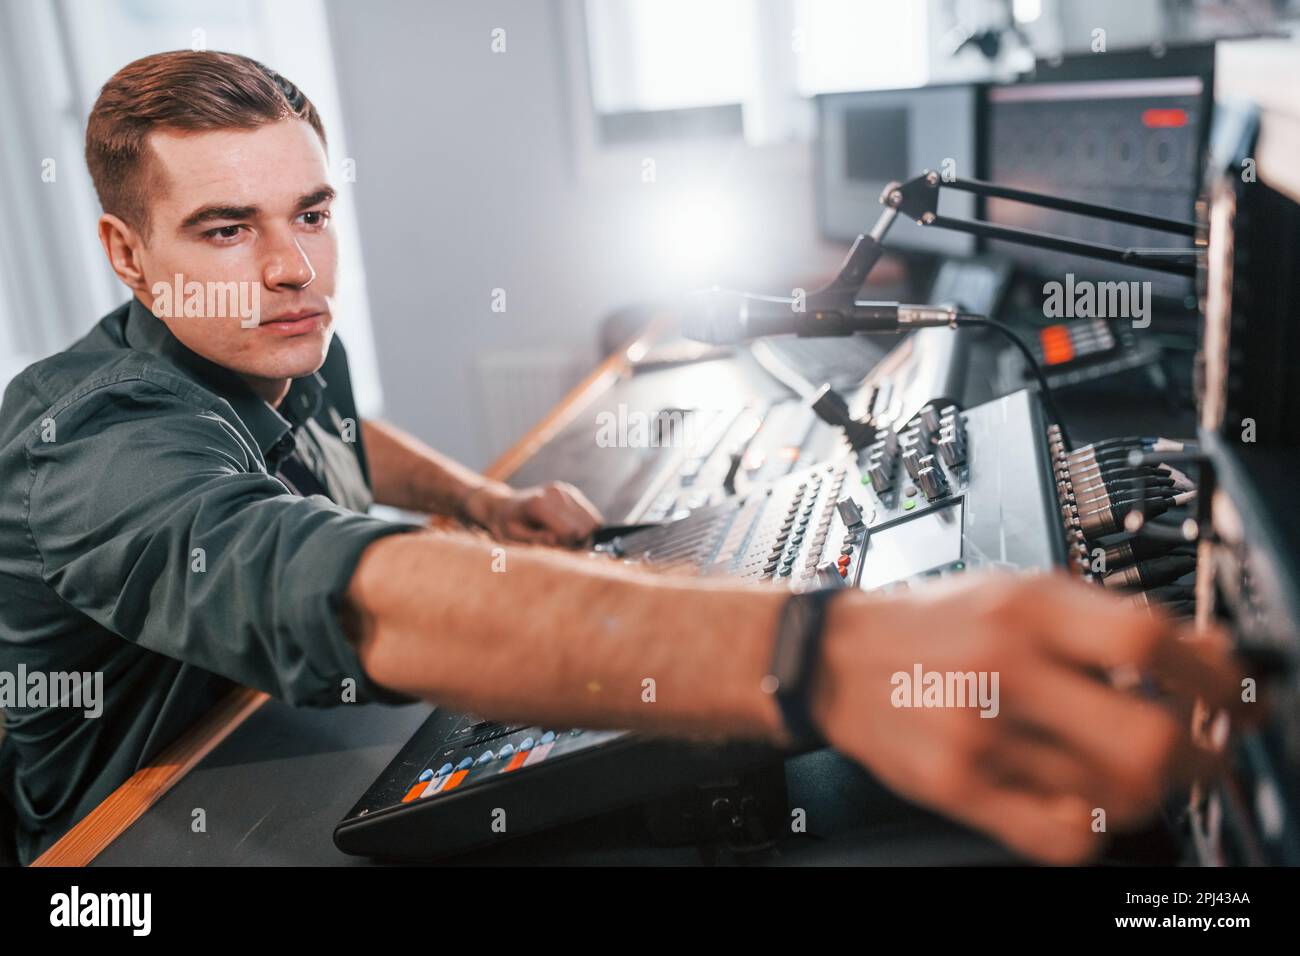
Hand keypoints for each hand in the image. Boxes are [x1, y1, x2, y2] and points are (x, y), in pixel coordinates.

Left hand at [462, 480, 601, 546]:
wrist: (504, 506)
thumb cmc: (506, 526)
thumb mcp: (512, 538)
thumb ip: (534, 540)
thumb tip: (555, 539)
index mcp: (539, 504)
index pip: (571, 531)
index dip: (565, 547)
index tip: (552, 549)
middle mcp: (555, 493)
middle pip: (586, 527)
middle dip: (577, 542)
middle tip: (559, 545)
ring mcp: (565, 490)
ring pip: (594, 521)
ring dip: (584, 535)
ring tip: (564, 538)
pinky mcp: (571, 492)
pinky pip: (592, 516)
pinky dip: (584, 527)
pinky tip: (567, 528)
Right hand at [812, 571, 1242, 864]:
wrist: (836, 658)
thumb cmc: (930, 622)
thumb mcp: (1017, 590)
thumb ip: (1104, 616)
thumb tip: (1202, 651)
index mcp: (1025, 607)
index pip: (1148, 642)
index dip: (1213, 675)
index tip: (1234, 694)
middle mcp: (1002, 666)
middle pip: (1146, 737)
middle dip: (1202, 756)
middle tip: (1209, 752)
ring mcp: (977, 733)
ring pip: (1112, 794)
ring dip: (1150, 791)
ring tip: (1143, 774)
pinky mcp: (956, 785)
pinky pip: (1058, 835)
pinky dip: (1093, 828)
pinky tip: (1085, 801)